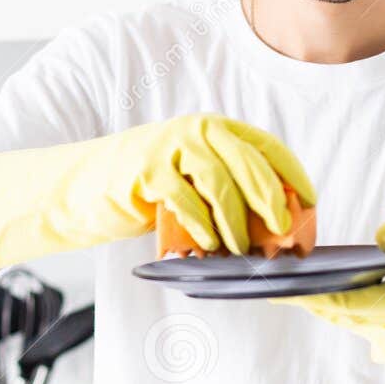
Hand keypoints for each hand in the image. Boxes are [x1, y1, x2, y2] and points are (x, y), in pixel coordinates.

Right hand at [0, 114, 315, 268]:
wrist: (75, 192)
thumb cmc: (142, 196)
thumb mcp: (192, 189)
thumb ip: (229, 194)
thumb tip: (280, 228)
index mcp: (214, 130)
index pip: (268, 148)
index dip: (294, 179)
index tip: (309, 210)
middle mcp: (196, 130)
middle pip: (251, 162)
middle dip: (274, 203)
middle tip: (284, 237)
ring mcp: (169, 147)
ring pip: (222, 182)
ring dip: (239, 223)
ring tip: (243, 253)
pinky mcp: (145, 170)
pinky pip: (186, 200)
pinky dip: (202, 228)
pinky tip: (207, 249)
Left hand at [273, 215, 384, 383]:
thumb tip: (381, 236)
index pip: (353, 300)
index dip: (317, 293)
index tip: (284, 282)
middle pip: (336, 313)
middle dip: (302, 296)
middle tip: (264, 278)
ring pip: (338, 319)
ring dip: (307, 301)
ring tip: (272, 279)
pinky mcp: (383, 349)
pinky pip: (346, 324)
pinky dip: (323, 307)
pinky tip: (296, 290)